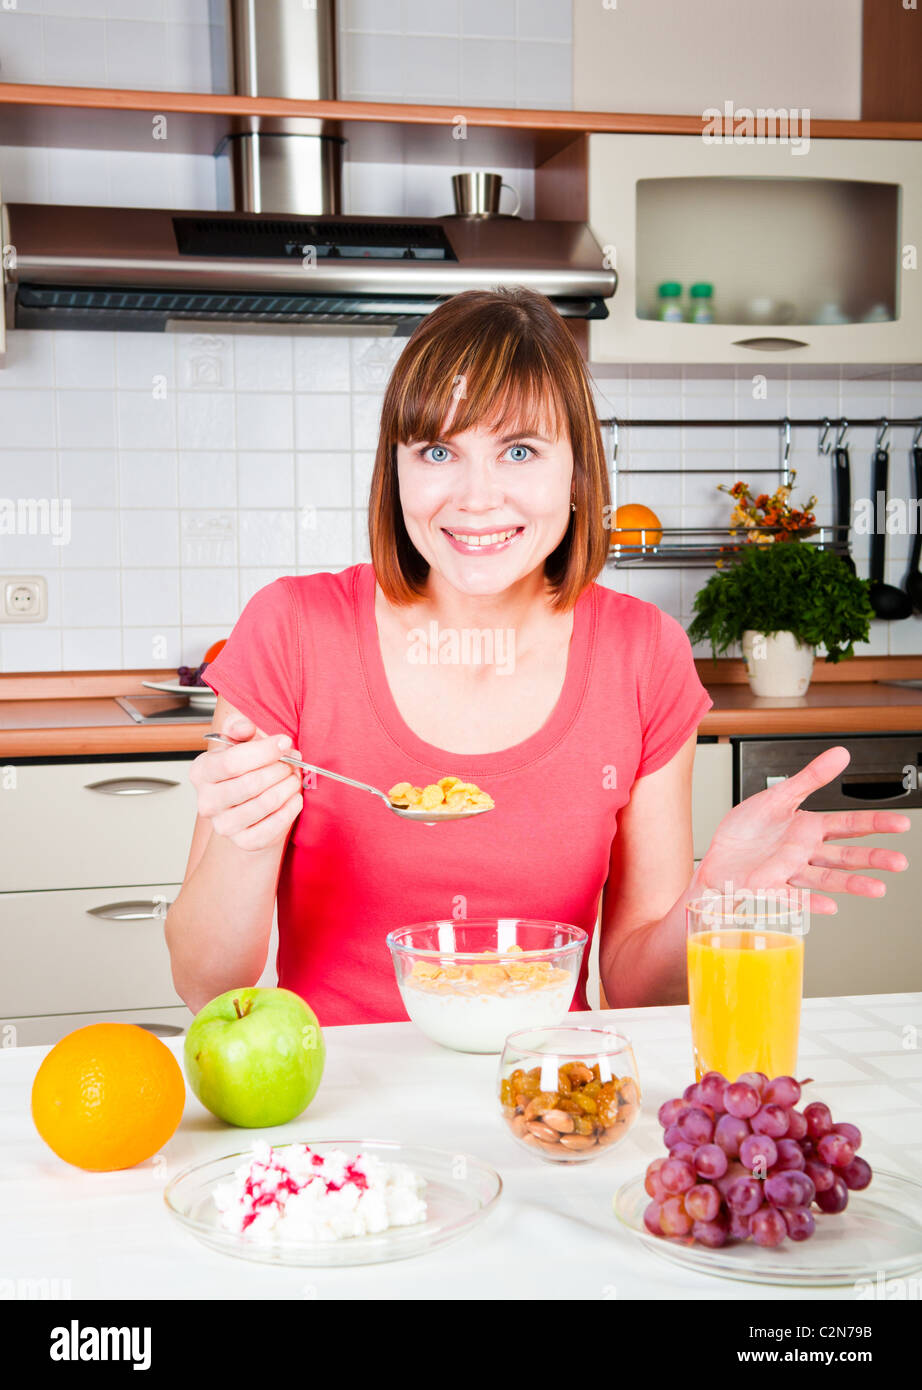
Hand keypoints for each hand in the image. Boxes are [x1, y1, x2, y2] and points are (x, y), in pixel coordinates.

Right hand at [190, 714, 303, 852]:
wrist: (248, 807)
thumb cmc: (245, 771)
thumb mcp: (240, 742)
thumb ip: (239, 728)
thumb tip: (243, 727)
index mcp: (201, 772)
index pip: (232, 761)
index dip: (264, 750)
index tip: (284, 743)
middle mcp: (208, 801)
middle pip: (251, 783)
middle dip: (280, 769)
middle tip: (292, 762)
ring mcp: (224, 825)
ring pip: (266, 803)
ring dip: (289, 787)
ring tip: (293, 778)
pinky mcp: (245, 842)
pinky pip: (275, 825)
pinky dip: (291, 808)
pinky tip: (293, 798)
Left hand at [698, 746, 909, 914]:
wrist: (717, 861)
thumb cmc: (748, 833)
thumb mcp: (778, 796)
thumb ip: (810, 778)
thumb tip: (840, 754)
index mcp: (809, 829)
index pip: (848, 826)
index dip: (875, 824)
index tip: (902, 824)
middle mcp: (804, 853)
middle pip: (844, 856)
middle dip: (873, 858)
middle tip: (899, 862)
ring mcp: (788, 872)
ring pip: (825, 878)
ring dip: (851, 884)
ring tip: (877, 888)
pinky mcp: (767, 886)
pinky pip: (791, 895)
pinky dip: (810, 902)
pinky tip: (830, 906)